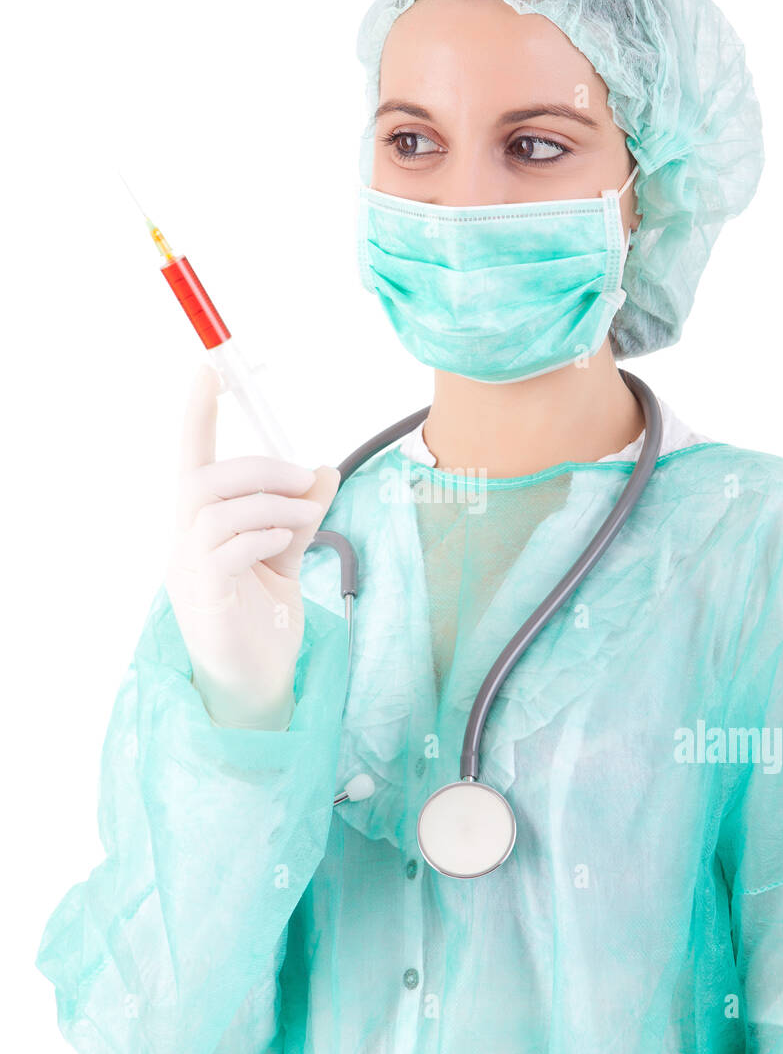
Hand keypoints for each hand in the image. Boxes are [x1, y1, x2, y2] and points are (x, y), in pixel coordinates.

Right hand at [165, 365, 339, 728]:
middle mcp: (185, 542)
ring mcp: (188, 569)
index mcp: (202, 527)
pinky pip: (225, 547)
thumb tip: (326, 470)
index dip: (197, 415)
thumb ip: (300, 516)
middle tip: (306, 476)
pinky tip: (285, 542)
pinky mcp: (203, 595)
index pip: (192, 460)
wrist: (258, 684)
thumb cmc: (262, 623)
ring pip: (214, 506)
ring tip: (309, 513)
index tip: (207, 369)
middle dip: (259, 466)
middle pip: (204, 479)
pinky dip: (262, 532)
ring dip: (270, 499)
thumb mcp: (287, 558)